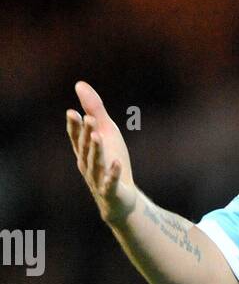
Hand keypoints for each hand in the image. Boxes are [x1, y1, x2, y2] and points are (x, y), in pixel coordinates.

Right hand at [66, 81, 137, 226]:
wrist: (121, 199)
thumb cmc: (111, 160)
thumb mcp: (105, 132)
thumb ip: (94, 109)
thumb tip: (79, 84)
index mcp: (84, 151)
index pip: (76, 137)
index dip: (74, 126)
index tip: (72, 112)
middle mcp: (87, 164)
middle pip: (86, 148)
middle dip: (87, 133)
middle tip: (89, 118)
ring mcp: (98, 179)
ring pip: (96, 163)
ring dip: (97, 150)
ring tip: (98, 136)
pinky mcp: (111, 192)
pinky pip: (110, 182)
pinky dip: (113, 173)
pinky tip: (116, 162)